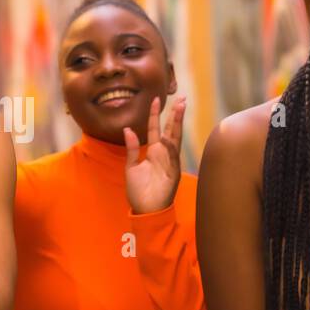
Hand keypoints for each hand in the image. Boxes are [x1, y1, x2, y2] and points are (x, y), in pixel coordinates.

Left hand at [123, 96, 185, 213]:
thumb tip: (128, 129)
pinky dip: (170, 148)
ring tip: (180, 108)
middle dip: (176, 114)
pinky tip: (168, 137)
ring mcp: (170, 162)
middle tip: (181, 98)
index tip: (155, 99)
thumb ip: (131, 148)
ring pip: (175, 139)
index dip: (155, 114)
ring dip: (178, 124)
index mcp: (154, 152)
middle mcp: (164, 154)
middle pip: (172, 130)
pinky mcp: (173, 173)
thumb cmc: (139, 191)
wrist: (145, 211)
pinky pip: (173, 158)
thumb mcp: (131, 167)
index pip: (155, 128)